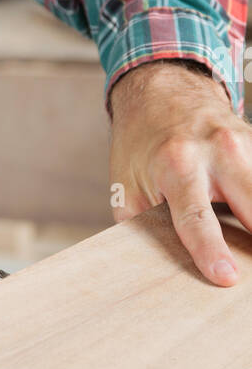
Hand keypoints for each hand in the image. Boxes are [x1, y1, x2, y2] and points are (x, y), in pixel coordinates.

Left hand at [109, 60, 251, 286]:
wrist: (162, 91)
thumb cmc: (141, 146)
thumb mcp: (128, 185)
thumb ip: (142, 225)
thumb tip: (157, 267)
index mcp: (177, 164)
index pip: (196, 217)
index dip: (210, 251)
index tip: (226, 278)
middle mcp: (218, 149)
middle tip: (250, 276)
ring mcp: (246, 143)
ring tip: (248, 247)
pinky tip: (246, 218)